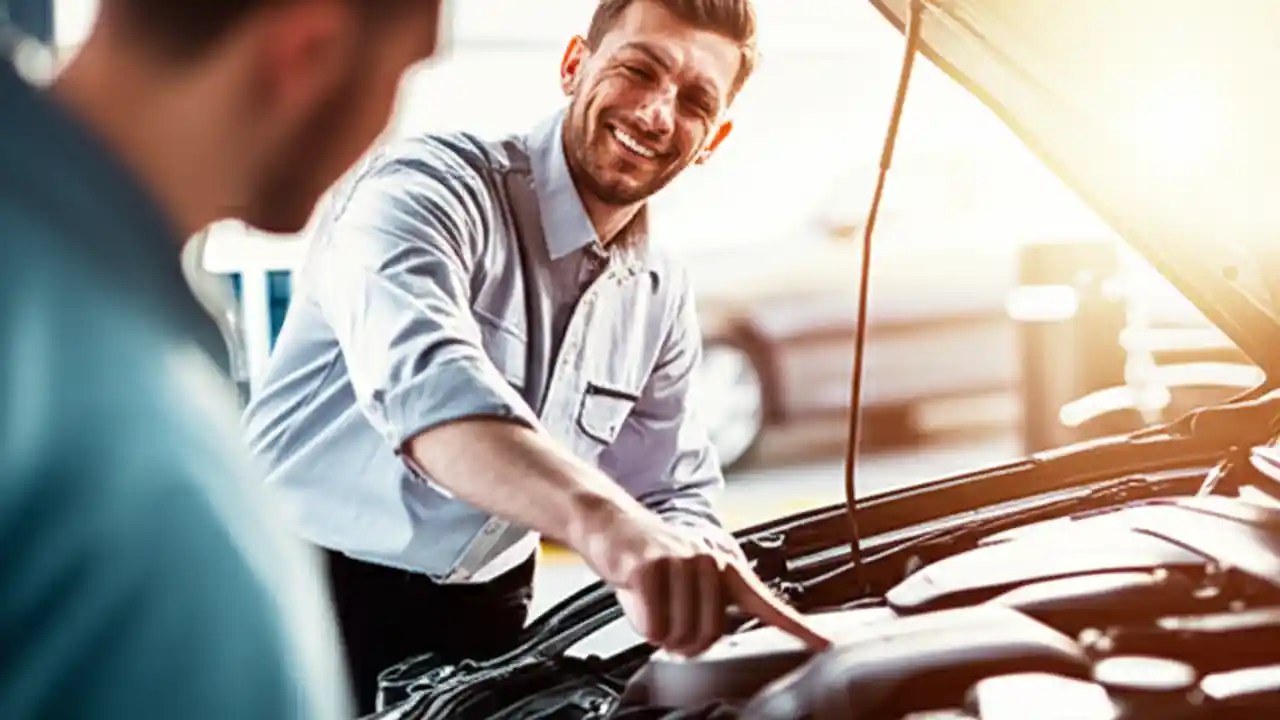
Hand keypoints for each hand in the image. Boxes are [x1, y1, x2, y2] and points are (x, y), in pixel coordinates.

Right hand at [574, 508, 830, 656]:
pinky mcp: (654, 567)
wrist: (611, 523)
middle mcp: (712, 561)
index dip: (797, 627)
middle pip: (710, 635)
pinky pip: (656, 625)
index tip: (824, 644)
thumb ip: (709, 608)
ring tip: (651, 603)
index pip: (767, 603)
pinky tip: (638, 598)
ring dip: (661, 631)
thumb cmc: (647, 558)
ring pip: (682, 634)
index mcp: (726, 566)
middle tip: (666, 616)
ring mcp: (684, 561)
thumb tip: (710, 643)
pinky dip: (643, 623)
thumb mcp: (687, 580)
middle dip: (683, 639)